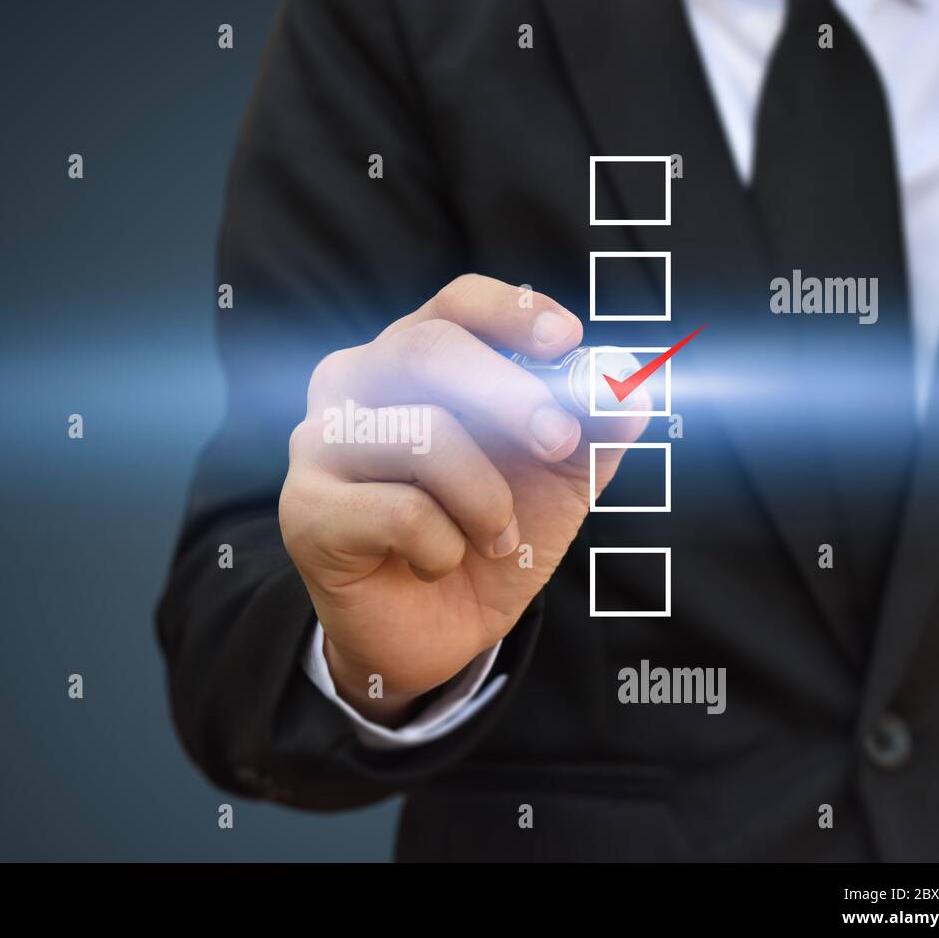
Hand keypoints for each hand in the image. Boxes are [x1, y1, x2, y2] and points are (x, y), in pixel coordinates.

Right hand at [279, 275, 648, 723]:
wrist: (435, 633)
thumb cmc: (485, 536)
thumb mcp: (556, 480)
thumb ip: (592, 429)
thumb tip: (632, 388)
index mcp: (411, 359)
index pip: (455, 305)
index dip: (512, 313)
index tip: (567, 342)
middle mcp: (353, 384)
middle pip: (426, 350)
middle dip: (510, 396)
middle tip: (559, 444)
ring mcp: (320, 443)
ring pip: (420, 433)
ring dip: (485, 496)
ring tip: (497, 537)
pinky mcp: (306, 509)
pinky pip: (398, 510)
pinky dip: (443, 546)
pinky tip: (436, 564)